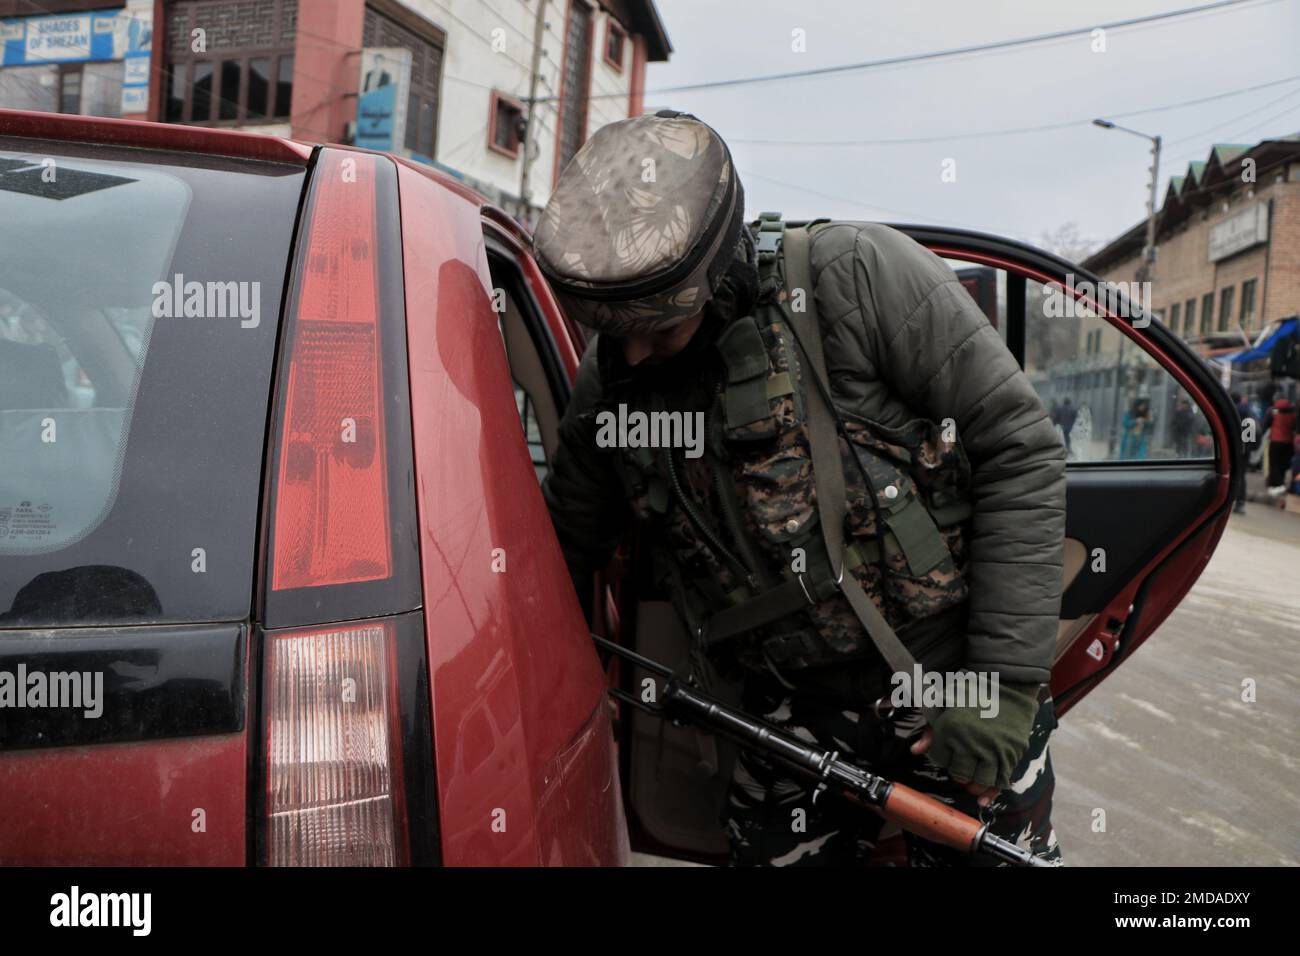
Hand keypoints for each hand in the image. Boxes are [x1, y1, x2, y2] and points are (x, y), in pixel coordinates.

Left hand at [907, 680, 1041, 804]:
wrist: (1006, 681)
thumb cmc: (971, 691)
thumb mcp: (945, 704)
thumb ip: (931, 730)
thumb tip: (915, 751)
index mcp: (951, 729)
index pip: (941, 760)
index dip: (944, 760)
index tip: (949, 756)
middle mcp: (971, 742)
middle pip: (960, 774)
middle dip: (959, 775)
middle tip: (961, 771)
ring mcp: (993, 748)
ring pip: (982, 781)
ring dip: (975, 786)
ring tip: (973, 783)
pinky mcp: (1012, 752)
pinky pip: (1002, 779)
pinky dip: (992, 791)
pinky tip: (984, 797)